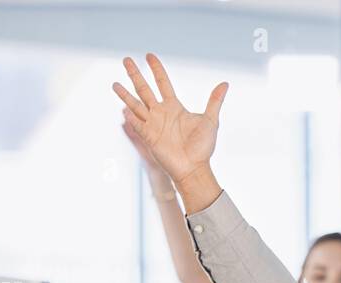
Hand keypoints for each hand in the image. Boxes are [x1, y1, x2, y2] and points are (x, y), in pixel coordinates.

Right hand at [113, 53, 227, 193]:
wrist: (194, 168)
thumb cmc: (203, 147)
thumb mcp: (210, 120)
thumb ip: (214, 101)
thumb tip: (225, 83)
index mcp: (174, 107)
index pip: (162, 82)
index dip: (156, 69)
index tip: (149, 55)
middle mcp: (161, 113)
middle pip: (144, 89)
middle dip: (135, 74)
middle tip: (126, 59)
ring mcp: (153, 125)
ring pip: (135, 105)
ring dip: (125, 95)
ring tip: (114, 84)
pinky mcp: (149, 137)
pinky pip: (137, 124)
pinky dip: (131, 117)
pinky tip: (123, 109)